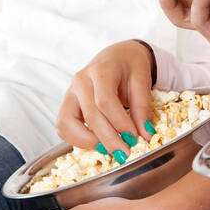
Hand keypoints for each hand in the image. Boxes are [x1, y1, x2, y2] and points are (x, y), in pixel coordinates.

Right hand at [56, 41, 155, 158]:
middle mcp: (80, 81)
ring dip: (88, 142)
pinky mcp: (67, 105)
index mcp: (101, 70)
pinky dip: (77, 140)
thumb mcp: (142, 80)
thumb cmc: (129, 66)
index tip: (135, 138)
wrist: (117, 57)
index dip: (120, 123)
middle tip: (125, 153)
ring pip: (68, 123)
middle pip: (90, 115)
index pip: (105, 101)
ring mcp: (70, 93)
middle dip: (108, 138)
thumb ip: (142, 107)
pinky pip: (63, 127)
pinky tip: (98, 143)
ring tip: (109, 150)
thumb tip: (146, 134)